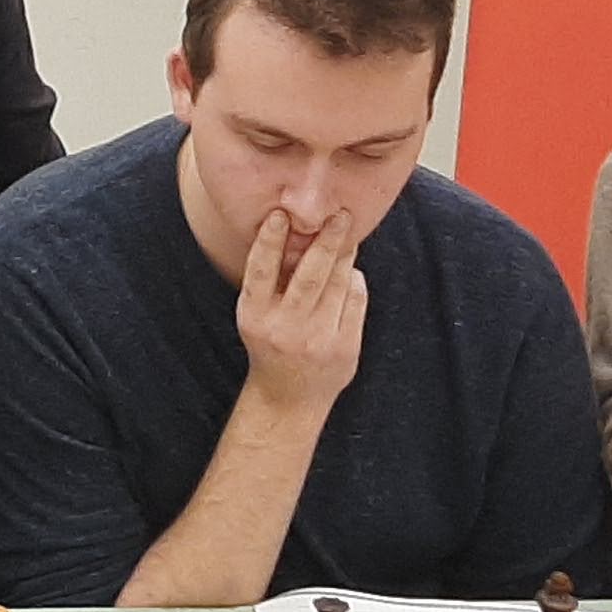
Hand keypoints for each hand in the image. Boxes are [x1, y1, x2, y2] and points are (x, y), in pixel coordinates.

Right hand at [235, 207, 366, 420]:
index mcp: (255, 316)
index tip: (280, 214)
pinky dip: (354, 280)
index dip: (269, 240)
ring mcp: (318, 340)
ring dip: (344, 255)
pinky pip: (355, 300)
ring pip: (338, 284)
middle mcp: (286, 328)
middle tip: (339, 215)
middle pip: (310, 275)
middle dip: (327, 241)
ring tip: (346, 234)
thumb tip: (297, 233)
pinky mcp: (345, 349)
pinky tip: (348, 273)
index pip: (260, 270)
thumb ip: (270, 282)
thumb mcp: (256, 315)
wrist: (289, 397)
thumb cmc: (271, 343)